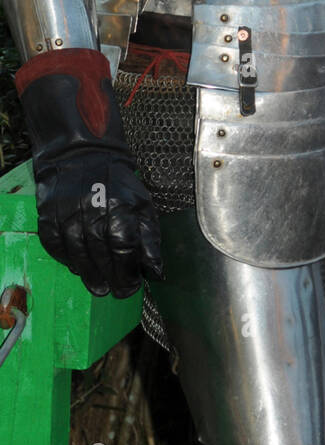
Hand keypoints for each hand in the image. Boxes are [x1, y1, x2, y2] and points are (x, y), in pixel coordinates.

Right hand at [16, 49, 162, 297]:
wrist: (81, 153)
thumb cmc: (117, 182)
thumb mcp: (142, 203)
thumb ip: (150, 238)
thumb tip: (157, 272)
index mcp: (120, 205)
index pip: (124, 247)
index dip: (128, 271)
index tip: (131, 287)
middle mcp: (93, 208)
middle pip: (100, 253)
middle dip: (110, 277)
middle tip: (114, 291)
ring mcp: (67, 211)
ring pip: (77, 252)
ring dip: (88, 274)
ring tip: (98, 286)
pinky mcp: (49, 213)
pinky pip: (54, 244)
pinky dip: (65, 259)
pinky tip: (76, 266)